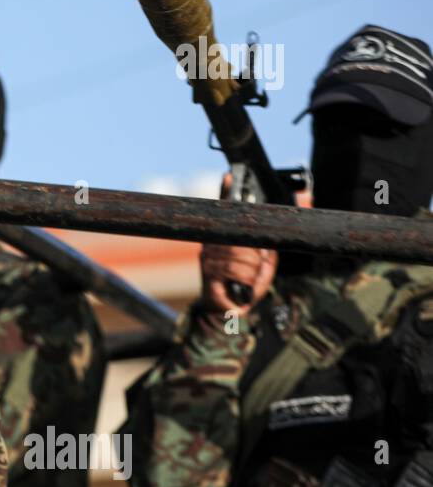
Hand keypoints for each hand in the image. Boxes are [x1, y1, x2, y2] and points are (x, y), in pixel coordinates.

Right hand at [202, 172, 276, 315]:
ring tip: (248, 280)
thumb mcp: (263, 263)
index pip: (224, 211)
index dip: (226, 192)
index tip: (229, 175)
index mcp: (224, 238)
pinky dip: (246, 282)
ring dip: (252, 272)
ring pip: (242, 258)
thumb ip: (269, 246)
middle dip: (256, 257)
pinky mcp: (208, 274)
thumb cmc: (245, 284)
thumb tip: (278, 232)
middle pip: (242, 240)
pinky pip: (235, 272)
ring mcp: (209, 259)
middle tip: (256, 268)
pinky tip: (240, 288)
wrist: (229, 311)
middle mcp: (213, 244)